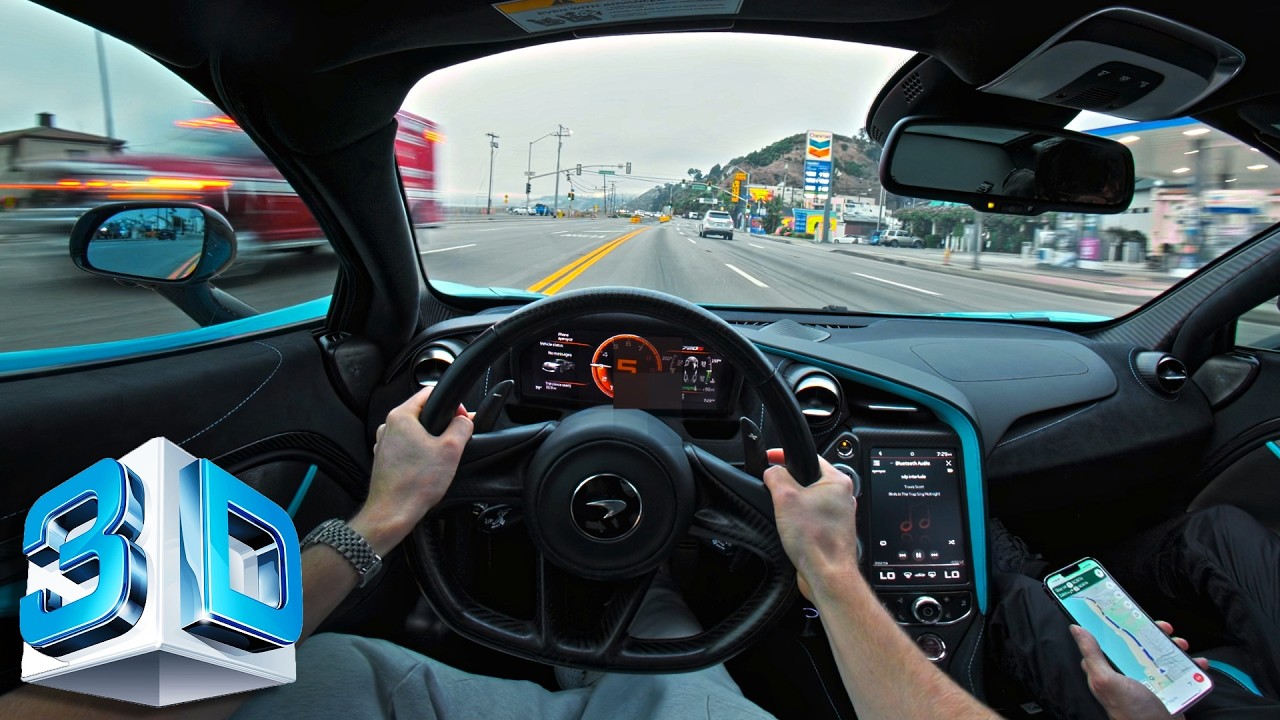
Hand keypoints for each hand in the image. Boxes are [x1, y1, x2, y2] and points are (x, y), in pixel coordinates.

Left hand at [352, 386, 471, 553]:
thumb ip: (462, 427)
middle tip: (456, 440)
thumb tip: (465, 420)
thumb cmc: (415, 484)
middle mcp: (388, 427)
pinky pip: (407, 449)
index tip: (461, 418)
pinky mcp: (385, 460)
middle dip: (442, 424)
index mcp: (401, 417)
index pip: (429, 393)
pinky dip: (420, 454)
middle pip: (423, 414)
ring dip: (431, 440)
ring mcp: (384, 444)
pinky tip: (428, 469)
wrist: (392, 513)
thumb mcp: (450, 450)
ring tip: (442, 458)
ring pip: (415, 433)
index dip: (452, 403)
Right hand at [761, 449, 858, 600]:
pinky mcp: (831, 531)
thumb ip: (776, 476)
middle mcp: (842, 497)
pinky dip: (799, 521)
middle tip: (774, 491)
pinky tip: (792, 531)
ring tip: (784, 515)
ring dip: (792, 505)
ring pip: (807, 500)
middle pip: (807, 479)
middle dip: (787, 484)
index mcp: (837, 481)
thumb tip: (772, 470)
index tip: (770, 457)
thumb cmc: (817, 541)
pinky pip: (810, 518)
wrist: (827, 575)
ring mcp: (838, 515)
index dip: (785, 456)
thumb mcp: (785, 498)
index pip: (809, 456)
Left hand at [1070, 622, 1209, 719]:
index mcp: (1108, 669)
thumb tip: (1076, 629)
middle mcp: (1127, 674)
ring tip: (1183, 645)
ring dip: (1174, 647)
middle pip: (1138, 644)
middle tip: (1166, 628)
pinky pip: (1180, 673)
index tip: (1129, 613)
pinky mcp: (1168, 689)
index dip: (1117, 626)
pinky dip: (1191, 666)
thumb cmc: (1131, 711)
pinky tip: (1199, 663)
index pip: (1109, 641)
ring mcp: (1149, 681)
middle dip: (1153, 633)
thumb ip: (1092, 654)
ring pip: (1161, 655)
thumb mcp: (1106, 680)